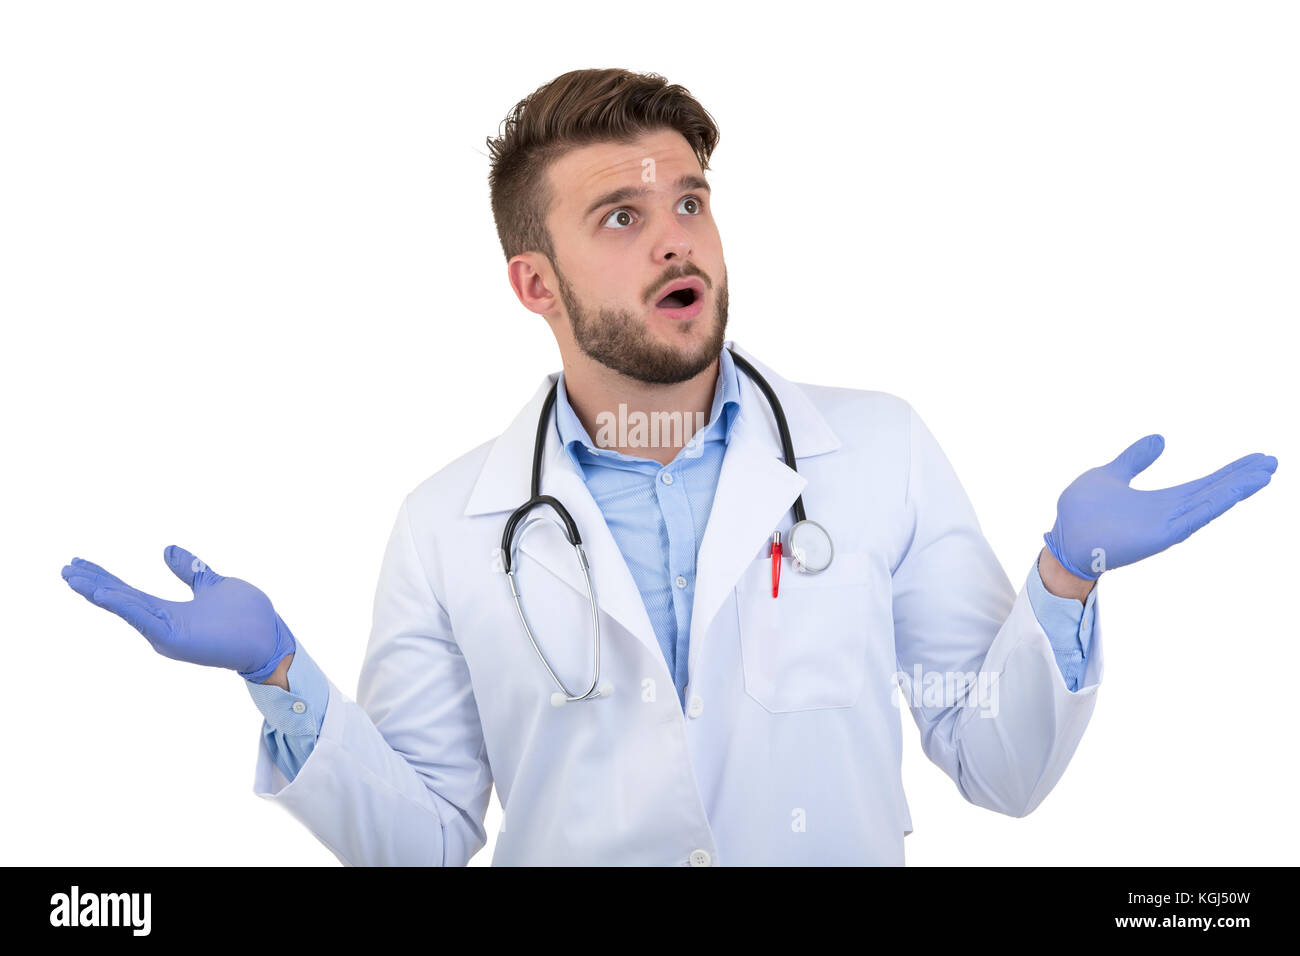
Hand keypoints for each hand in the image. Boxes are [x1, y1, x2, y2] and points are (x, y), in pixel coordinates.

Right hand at [61, 546, 295, 681]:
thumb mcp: (211, 584)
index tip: (79, 562)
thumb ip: (189, 570)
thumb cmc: (245, 616)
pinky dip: (124, 607)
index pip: (127, 592)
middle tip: (65, 569)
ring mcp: (167, 634)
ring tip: (74, 578)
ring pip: (127, 608)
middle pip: (120, 600)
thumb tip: (167, 549)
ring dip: (100, 592)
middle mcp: (161, 625)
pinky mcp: (177, 639)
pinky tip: (103, 594)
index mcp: (167, 613)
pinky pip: (145, 620)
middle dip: (92, 584)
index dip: (103, 577)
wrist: (268, 637)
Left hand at [1043, 435, 1276, 580]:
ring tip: (1265, 474)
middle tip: (1272, 462)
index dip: (1229, 472)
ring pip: (1210, 504)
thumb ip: (1135, 459)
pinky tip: (1236, 492)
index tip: (1255, 458)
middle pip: (1214, 493)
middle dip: (1242, 478)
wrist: (1063, 540)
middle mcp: (1169, 514)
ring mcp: (1166, 526)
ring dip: (1237, 489)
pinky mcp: (1159, 536)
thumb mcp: (1111, 474)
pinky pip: (1193, 519)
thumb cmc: (1081, 513)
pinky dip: (1215, 505)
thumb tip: (1160, 439)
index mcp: (1160, 501)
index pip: (1203, 484)